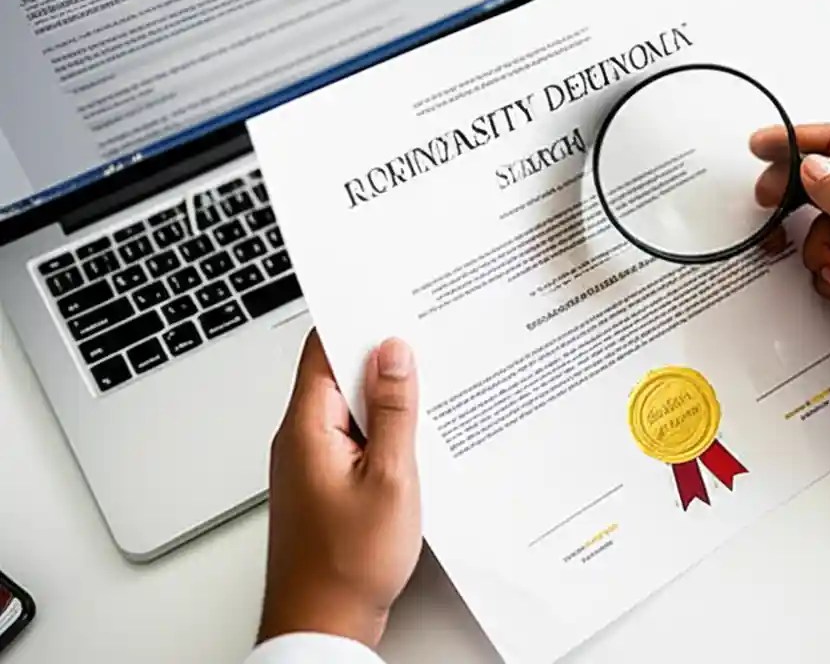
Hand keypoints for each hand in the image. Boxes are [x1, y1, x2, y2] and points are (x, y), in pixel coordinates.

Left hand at [258, 331, 421, 647]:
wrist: (322, 626)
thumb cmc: (347, 566)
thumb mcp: (390, 478)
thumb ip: (394, 411)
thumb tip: (393, 353)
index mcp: (305, 428)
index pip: (322, 348)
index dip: (358, 322)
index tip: (394, 307)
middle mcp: (299, 440)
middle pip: (337, 375)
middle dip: (381, 360)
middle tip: (426, 350)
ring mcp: (309, 464)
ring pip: (348, 409)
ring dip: (385, 400)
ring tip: (427, 399)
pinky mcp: (324, 485)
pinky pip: (353, 440)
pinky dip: (382, 433)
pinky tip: (412, 444)